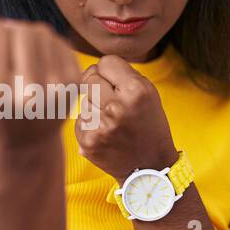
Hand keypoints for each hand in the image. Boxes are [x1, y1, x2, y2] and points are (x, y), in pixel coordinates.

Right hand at [0, 9, 83, 148]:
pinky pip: (59, 41)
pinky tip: (39, 64)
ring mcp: (56, 88)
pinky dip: (46, 46)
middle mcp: (28, 93)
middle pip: (20, 29)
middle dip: (10, 34)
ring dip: (28, 38)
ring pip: (41, 31)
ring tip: (20, 58)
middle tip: (6, 53)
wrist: (25, 139)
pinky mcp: (74, 84)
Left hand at [74, 55, 177, 180]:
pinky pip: (80, 119)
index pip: (106, 62)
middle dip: (99, 85)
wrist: (150, 167)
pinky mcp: (88, 142)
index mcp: (136, 91)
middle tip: (113, 102)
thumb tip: (91, 67)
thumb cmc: (148, 124)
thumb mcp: (148, 93)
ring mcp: (100, 126)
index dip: (112, 71)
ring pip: (84, 99)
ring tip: (112, 121)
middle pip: (90, 78)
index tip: (119, 84)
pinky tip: (105, 134)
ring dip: (94, 106)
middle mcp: (116, 108)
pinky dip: (89, 124)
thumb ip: (122, 73)